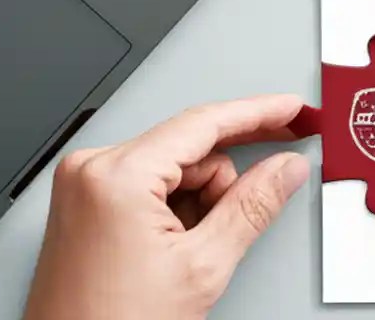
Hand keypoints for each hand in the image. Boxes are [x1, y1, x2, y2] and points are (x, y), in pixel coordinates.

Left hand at [23, 95, 310, 319]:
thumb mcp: (202, 266)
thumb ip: (252, 206)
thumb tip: (285, 169)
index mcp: (117, 175)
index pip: (202, 123)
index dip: (257, 113)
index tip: (290, 108)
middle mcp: (93, 168)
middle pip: (189, 148)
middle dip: (222, 181)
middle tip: (258, 196)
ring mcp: (84, 184)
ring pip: (173, 167)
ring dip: (198, 201)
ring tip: (191, 252)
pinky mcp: (85, 201)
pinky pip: (148, 184)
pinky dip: (174, 208)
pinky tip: (177, 245)